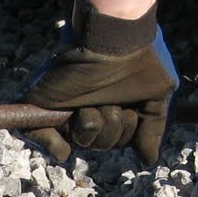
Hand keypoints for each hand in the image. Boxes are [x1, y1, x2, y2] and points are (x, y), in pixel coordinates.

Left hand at [22, 0, 177, 164]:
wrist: (113, 37)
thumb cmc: (139, 58)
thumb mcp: (157, 94)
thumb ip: (152, 127)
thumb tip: (149, 159)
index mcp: (114, 104)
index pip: (118, 139)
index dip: (126, 133)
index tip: (130, 112)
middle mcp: (90, 106)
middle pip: (101, 143)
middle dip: (111, 129)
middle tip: (110, 104)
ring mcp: (66, 107)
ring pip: (80, 142)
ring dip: (92, 127)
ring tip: (91, 105)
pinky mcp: (44, 105)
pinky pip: (40, 137)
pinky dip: (51, 145)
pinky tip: (61, 149)